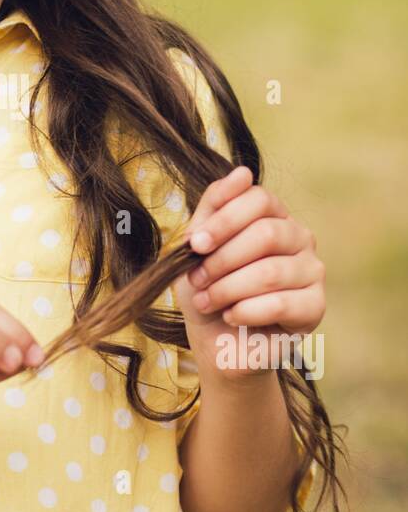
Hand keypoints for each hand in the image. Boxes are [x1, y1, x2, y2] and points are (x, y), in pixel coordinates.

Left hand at [173, 166, 325, 379]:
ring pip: (270, 271)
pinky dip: (245, 311)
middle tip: (198, 280)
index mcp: (273, 215)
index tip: (194, 245)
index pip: (259, 198)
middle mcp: (299, 237)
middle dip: (222, 260)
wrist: (216, 340)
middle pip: (265, 233)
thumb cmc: (207, 288)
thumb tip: (242, 172)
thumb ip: (214, 206)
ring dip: (227, 289)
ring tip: (209, 301)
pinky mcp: (316, 307)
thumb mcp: (198, 245)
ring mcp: (312, 271)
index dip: (224, 220)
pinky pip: (281, 303)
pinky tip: (232, 316)